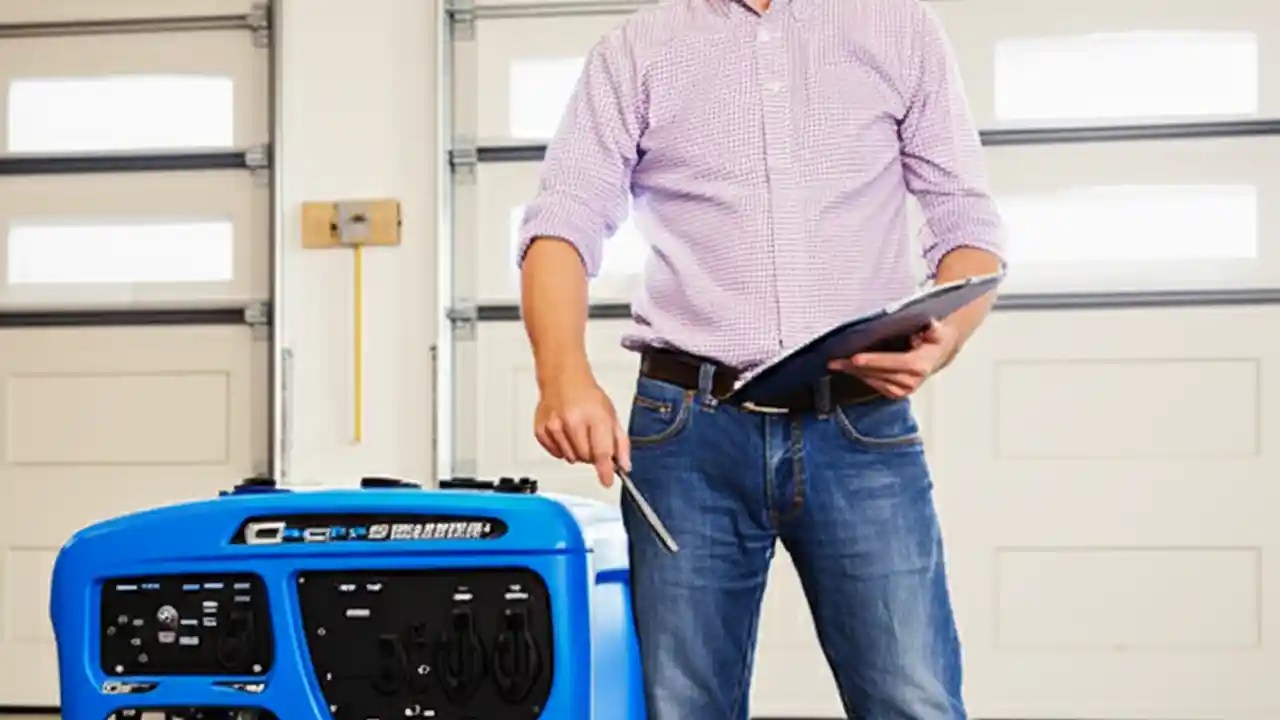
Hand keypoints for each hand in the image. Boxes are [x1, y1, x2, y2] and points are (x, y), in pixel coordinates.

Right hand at [534, 371, 629, 487]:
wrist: (563, 378)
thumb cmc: (587, 395)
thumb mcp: (611, 415)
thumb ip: (620, 443)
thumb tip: (624, 466)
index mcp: (594, 416)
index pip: (601, 452)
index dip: (605, 471)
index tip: (607, 481)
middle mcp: (572, 421)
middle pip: (586, 459)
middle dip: (592, 455)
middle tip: (592, 439)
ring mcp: (554, 426)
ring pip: (570, 458)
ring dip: (577, 452)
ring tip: (578, 433)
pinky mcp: (541, 430)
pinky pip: (556, 454)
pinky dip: (563, 449)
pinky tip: (565, 433)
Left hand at [827, 319, 960, 397]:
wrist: (937, 355)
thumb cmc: (933, 341)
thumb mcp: (937, 330)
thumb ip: (933, 328)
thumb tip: (930, 326)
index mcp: (920, 365)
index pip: (895, 363)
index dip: (875, 361)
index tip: (856, 359)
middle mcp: (911, 380)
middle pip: (878, 373)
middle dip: (854, 367)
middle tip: (835, 361)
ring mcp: (904, 389)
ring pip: (873, 380)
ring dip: (853, 373)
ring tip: (836, 364)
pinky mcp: (896, 393)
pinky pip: (874, 385)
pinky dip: (861, 376)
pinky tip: (849, 369)